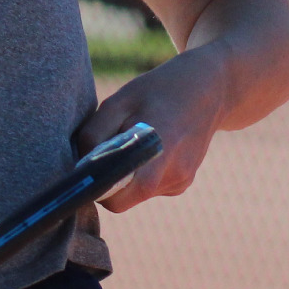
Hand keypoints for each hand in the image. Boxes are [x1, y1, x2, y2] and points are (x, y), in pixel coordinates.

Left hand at [74, 48, 227, 212]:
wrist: (208, 89)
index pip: (117, 197)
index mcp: (156, 150)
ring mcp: (182, 181)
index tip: (87, 169)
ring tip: (133, 141)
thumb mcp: (119, 101)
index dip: (97, 187)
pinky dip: (142, 173)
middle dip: (109, 183)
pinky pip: (152, 188)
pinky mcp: (184, 182)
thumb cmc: (157, 91)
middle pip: (125, 199)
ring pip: (137, 194)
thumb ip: (95, 135)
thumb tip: (79, 167)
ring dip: (127, 176)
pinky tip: (151, 147)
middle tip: (105, 152)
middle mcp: (173, 172)